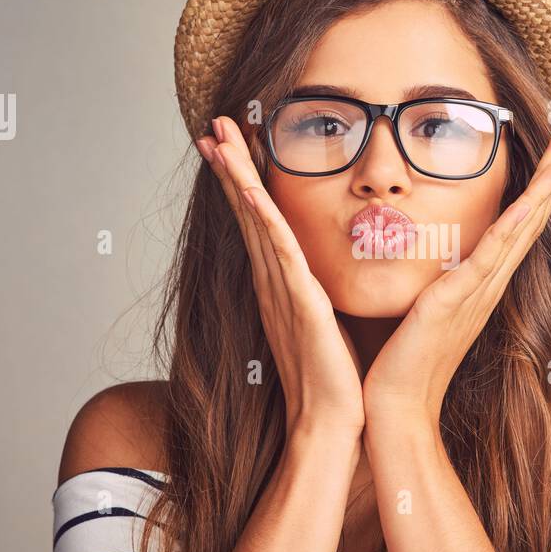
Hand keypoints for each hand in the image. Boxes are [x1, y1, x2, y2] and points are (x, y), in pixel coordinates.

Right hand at [198, 115, 365, 437]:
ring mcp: (282, 291)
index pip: (260, 224)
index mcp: (283, 287)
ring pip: (254, 221)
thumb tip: (336, 276)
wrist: (332, 424)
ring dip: (236, 177)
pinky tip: (248, 188)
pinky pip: (276, 250)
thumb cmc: (338, 381)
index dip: (244, 184)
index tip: (232, 148)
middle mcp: (274, 284)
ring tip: (218, 137)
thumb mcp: (332, 325)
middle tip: (212, 127)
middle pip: (247, 213)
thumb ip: (326, 296)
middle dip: (230, 167)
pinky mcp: (298, 303)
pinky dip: (260, 216)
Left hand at [362, 128, 550, 422]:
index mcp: (478, 286)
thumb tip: (426, 258)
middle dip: (550, 177)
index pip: (513, 228)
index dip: (534, 191)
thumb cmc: (400, 365)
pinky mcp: (457, 299)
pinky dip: (515, 223)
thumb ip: (429, 281)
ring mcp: (477, 292)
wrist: (396, 409)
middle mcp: (486, 286)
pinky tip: (532, 197)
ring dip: (544, 188)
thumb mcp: (418, 308)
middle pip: (528, 221)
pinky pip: (493, 253)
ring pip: (520, 229)